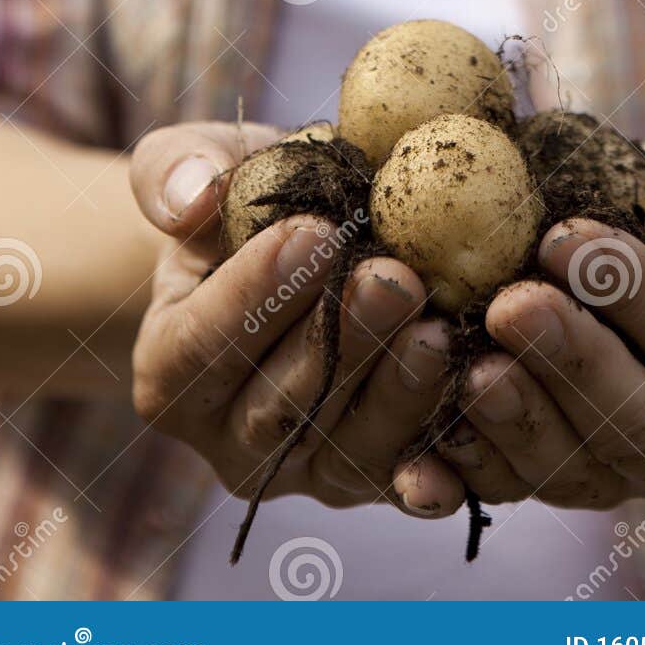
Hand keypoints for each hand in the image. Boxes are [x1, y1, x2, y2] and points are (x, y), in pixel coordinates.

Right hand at [129, 120, 468, 516]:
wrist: (291, 248)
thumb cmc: (237, 204)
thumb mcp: (191, 165)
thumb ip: (173, 172)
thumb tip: (188, 198)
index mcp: (168, 371)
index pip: (203, 343)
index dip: (255, 294)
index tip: (312, 232)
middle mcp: (228, 440)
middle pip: (283, 404)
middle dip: (342, 339)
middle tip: (393, 275)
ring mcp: (303, 470)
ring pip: (350, 447)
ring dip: (398, 388)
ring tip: (437, 323)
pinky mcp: (370, 479)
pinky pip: (408, 473)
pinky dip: (441, 447)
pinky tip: (475, 402)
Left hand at [444, 140, 644, 508]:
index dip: (634, 292)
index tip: (565, 238)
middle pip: (638, 421)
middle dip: (570, 361)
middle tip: (510, 304)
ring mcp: (626, 480)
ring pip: (573, 467)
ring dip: (518, 418)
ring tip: (469, 364)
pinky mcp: (559, 487)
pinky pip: (511, 492)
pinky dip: (466, 472)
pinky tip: (426, 446)